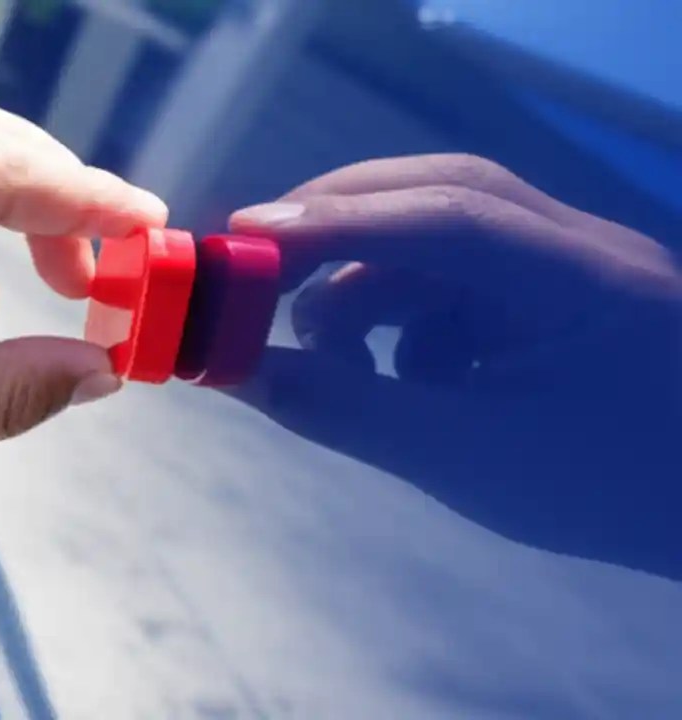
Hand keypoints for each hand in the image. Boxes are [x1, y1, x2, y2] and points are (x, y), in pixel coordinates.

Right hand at [229, 153, 681, 575]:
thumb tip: (237, 371)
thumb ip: (346, 411)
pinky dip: (403, 318)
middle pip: (435, 196)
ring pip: (433, 237)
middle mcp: (573, 245)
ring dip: (365, 287)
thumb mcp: (467, 459)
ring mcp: (564, 263)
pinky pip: (453, 278)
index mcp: (578, 278)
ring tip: (332, 363)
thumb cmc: (608, 493)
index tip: (239, 240)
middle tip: (250, 271)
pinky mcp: (550, 290)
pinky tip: (400, 379)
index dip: (335, 223)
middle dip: (334, 229)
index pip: (445, 217)